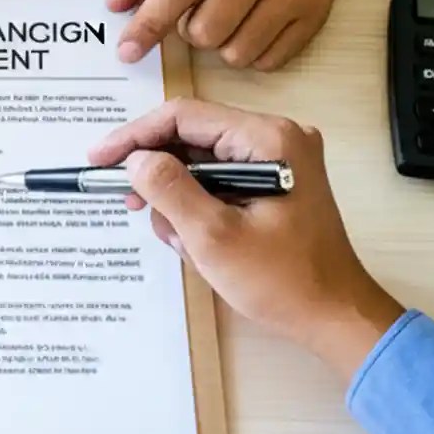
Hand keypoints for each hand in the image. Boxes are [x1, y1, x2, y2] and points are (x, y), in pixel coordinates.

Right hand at [88, 98, 403, 379]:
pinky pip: (219, 182)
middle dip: (158, 174)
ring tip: (181, 241)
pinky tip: (197, 242)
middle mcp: (276, 138)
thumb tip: (134, 160)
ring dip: (179, 200)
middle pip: (192, 137)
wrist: (334, 316)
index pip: (184, 117)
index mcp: (268, 139)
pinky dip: (199, 209)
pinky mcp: (275, 183)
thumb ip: (169, 189)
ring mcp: (278, 161)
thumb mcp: (213, 237)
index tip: (99, 160)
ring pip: (202, 164)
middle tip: (127, 201)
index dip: (135, 136)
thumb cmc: (282, 280)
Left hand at [109, 0, 351, 70]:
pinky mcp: (319, 8)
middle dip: (189, 29)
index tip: (127, 50)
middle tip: (197, 7)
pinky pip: (268, 60)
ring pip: (236, 50)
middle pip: (208, 25)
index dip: (151, 20)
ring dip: (218, 43)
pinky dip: (248, 52)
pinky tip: (250, 23)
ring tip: (224, 12)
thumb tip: (117, 5)